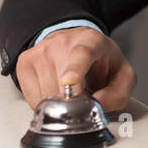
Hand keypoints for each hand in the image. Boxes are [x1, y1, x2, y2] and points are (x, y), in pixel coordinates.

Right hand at [14, 26, 135, 113]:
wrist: (76, 45)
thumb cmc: (100, 62)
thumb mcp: (122, 76)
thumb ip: (117, 93)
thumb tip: (97, 105)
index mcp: (91, 41)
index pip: (82, 54)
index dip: (75, 68)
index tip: (69, 80)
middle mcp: (62, 42)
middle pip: (62, 86)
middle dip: (74, 102)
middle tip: (84, 95)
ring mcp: (41, 51)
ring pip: (46, 96)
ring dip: (60, 104)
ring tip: (71, 90)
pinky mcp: (24, 62)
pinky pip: (32, 99)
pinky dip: (45, 104)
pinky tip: (56, 91)